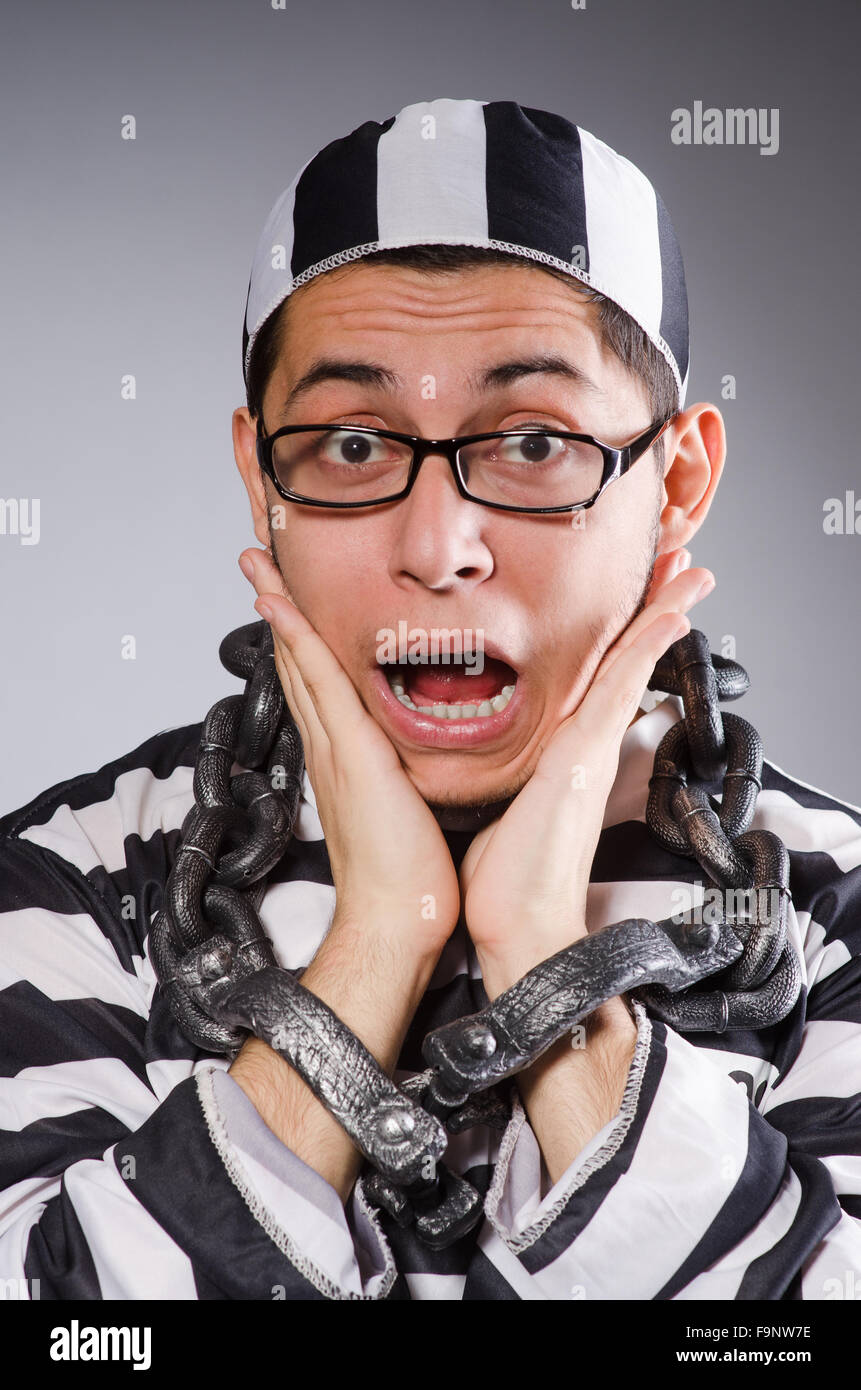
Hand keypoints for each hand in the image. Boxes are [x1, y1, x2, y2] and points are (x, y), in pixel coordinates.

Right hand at [238, 547, 460, 956]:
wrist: (398, 925)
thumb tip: (427, 756)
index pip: (319, 683)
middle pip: (298, 663)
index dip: (304, 636)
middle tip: (258, 561)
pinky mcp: (350, 755)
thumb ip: (409, 775)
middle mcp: (330, 748)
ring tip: (258, 564)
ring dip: (279, 609)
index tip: (292, 595)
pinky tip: (283, 604)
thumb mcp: (413, 808)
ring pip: (302, 663)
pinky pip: (319, 683)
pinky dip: (299, 640)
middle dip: (279, 608)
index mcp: (346, 758)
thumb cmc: (412, 880)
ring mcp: (334, 750)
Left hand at [458, 550, 713, 998]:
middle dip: (654, 615)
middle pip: (624, 665)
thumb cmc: (503, 877)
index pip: (596, 679)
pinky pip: (618, 690)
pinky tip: (666, 618)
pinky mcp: (585, 760)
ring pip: (628, 668)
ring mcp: (590, 751)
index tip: (638, 600)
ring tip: (690, 575)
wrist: (516, 925)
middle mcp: (584, 746)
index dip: (619, 637)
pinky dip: (644, 651)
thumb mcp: (498, 806)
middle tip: (683, 569)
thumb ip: (503, 774)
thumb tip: (480, 758)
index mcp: (563, 752)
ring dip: (661, 618)